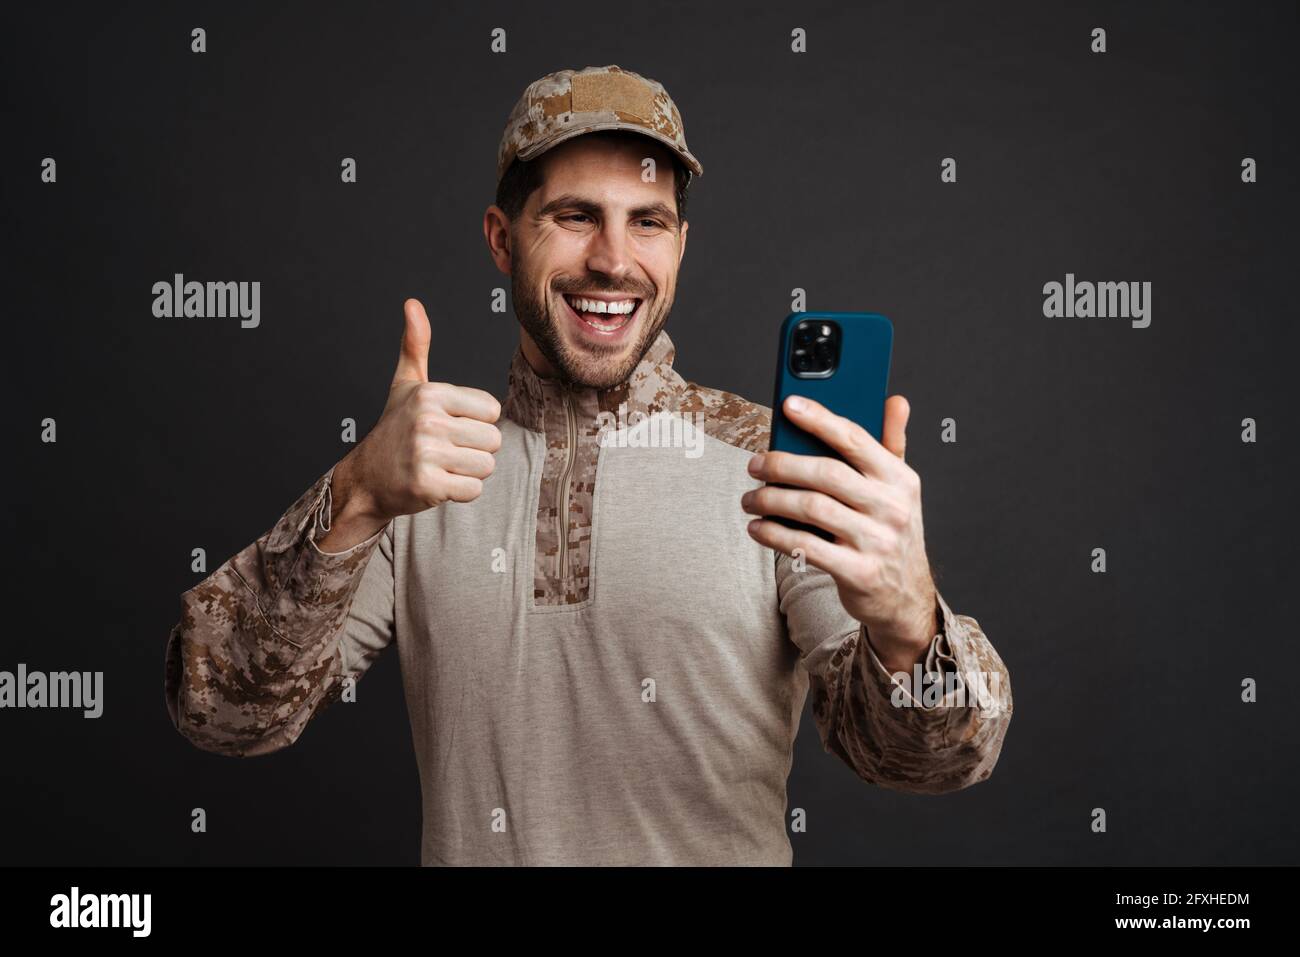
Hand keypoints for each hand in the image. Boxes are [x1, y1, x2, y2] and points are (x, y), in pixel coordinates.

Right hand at [339, 298, 502, 522]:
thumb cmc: (393, 431)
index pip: (492, 410)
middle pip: (493, 440)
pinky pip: (473, 490)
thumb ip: (415, 346)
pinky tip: (438, 484)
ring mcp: (426, 454)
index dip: (476, 423)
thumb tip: (412, 304)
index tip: (449, 427)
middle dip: (475, 450)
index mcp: (431, 393)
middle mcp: (428, 421)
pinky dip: (460, 493)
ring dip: (469, 472)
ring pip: (486, 466)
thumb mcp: (405, 385)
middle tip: (445, 452)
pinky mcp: (427, 485)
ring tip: (442, 467)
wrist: (365, 479)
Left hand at [741, 395, 937, 668]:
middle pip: (827, 473)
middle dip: (782, 465)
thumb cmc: (892, 532)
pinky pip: (806, 546)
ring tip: (751, 498)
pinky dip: (774, 535)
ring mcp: (876, 541)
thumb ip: (893, 444)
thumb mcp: (900, 489)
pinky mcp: (859, 573)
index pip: (856, 439)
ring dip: (771, 500)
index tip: (788, 405)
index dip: (820, 419)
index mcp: (900, 479)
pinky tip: (758, 527)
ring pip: (811, 508)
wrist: (906, 596)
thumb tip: (896, 400)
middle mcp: (892, 507)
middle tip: (755, 465)